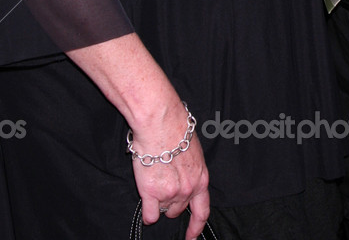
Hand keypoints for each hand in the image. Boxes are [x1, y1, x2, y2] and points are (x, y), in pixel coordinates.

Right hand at [65, 34, 210, 237]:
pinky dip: (147, 211)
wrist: (160, 121)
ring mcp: (170, 194)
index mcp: (201, 178)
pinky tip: (146, 198)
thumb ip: (191, 169)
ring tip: (154, 177)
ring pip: (163, 210)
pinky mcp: (151, 194)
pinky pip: (150, 215)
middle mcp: (188, 189)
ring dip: (159, 200)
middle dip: (172, 202)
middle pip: (179, 209)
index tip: (191, 236)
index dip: (197, 227)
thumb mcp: (194, 150)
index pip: (203, 211)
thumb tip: (184, 174)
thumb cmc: (176, 128)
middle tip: (164, 183)